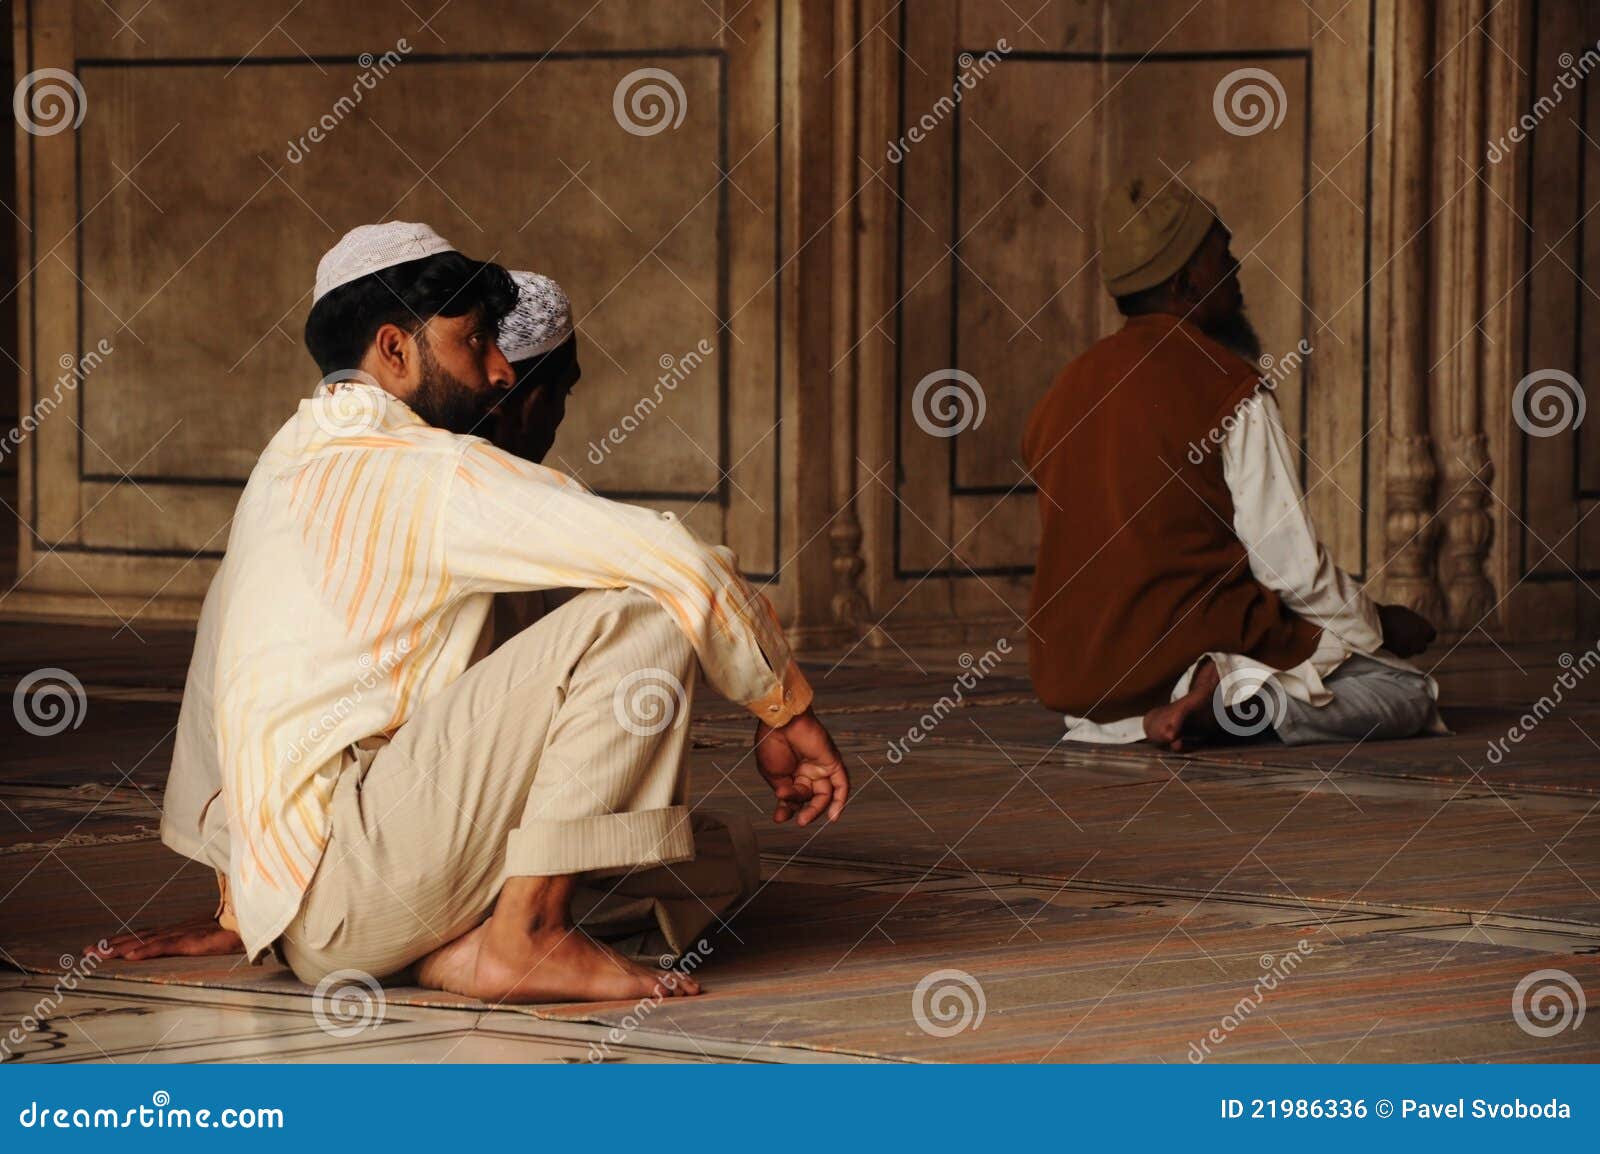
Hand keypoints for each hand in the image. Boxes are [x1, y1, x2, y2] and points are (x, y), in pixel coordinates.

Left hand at [91, 921, 242, 961]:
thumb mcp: (223, 936)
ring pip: (147, 941)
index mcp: (185, 930)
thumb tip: (208, 941)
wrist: (263, 919)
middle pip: (141, 936)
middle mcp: (181, 929)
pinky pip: (166, 946)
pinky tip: (130, 956)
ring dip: (121, 947)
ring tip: (98, 955)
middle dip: (113, 943)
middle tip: (86, 951)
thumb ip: (211, 938)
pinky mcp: (195, 941)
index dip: (125, 938)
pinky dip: (146, 950)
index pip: (149, 934)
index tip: (104, 944)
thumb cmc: (246, 927)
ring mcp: (187, 933)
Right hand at [753, 709, 849, 825]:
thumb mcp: (773, 775)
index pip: (794, 796)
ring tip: (804, 819)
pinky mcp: (832, 762)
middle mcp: (807, 771)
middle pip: (810, 798)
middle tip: (797, 820)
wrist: (780, 723)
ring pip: (824, 795)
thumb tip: (789, 806)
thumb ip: (785, 792)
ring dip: (816, 809)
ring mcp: (820, 767)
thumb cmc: (772, 743)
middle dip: (802, 810)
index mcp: (791, 772)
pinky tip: (834, 816)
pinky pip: (841, 785)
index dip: (787, 809)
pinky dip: (840, 801)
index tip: (779, 818)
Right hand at [1378, 603, 1435, 657]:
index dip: (1426, 634)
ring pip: (1413, 652)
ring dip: (1409, 648)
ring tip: (1400, 641)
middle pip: (1423, 646)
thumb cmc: (1392, 615)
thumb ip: (1414, 622)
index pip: (1432, 635)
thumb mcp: (1407, 614)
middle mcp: (1422, 641)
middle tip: (1409, 638)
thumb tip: (1415, 625)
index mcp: (1426, 629)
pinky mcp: (1402, 654)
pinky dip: (1400, 651)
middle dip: (1418, 643)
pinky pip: (1404, 654)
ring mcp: (1412, 649)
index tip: (1420, 632)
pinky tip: (1394, 645)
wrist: (1378, 625)